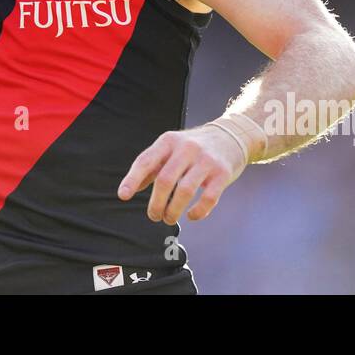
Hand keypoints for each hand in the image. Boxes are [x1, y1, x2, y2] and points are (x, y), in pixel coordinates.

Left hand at [117, 125, 248, 223]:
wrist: (230, 136)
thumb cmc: (194, 147)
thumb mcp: (170, 148)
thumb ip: (151, 166)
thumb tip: (129, 189)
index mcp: (169, 141)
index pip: (146, 160)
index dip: (132, 179)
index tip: (123, 196)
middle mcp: (187, 148)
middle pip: (165, 180)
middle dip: (156, 204)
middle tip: (154, 216)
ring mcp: (206, 160)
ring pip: (185, 191)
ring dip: (173, 211)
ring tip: (169, 218)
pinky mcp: (222, 173)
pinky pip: (208, 198)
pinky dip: (197, 212)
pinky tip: (191, 215)